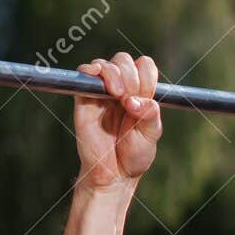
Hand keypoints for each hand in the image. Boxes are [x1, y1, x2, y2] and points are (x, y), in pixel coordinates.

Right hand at [74, 53, 162, 191]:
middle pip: (123, 60)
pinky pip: (84, 73)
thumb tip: (136, 100)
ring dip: (115, 75)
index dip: (146, 76)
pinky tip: (104, 87)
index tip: (146, 95)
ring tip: (119, 96)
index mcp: (140, 94)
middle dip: (131, 76)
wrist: (114, 174)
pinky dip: (92, 71)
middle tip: (130, 99)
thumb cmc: (134, 154)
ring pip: (105, 64)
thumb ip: (150, 115)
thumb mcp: (151, 135)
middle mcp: (120, 88)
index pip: (144, 66)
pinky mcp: (83, 98)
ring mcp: (101, 92)